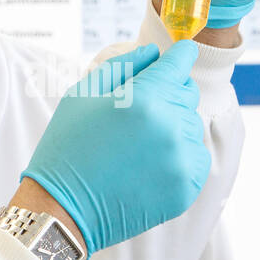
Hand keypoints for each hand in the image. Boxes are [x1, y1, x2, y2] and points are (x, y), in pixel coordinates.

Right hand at [20, 41, 209, 254]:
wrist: (62, 208)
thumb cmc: (68, 147)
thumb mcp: (83, 94)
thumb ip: (124, 66)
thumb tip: (155, 51)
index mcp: (145, 98)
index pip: (181, 62)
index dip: (178, 57)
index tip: (178, 56)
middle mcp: (170, 127)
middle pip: (188, 94)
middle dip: (168, 95)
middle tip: (139, 114)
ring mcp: (181, 160)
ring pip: (192, 127)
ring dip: (173, 128)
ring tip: (138, 145)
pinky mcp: (186, 188)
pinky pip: (197, 158)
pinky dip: (180, 157)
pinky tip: (150, 164)